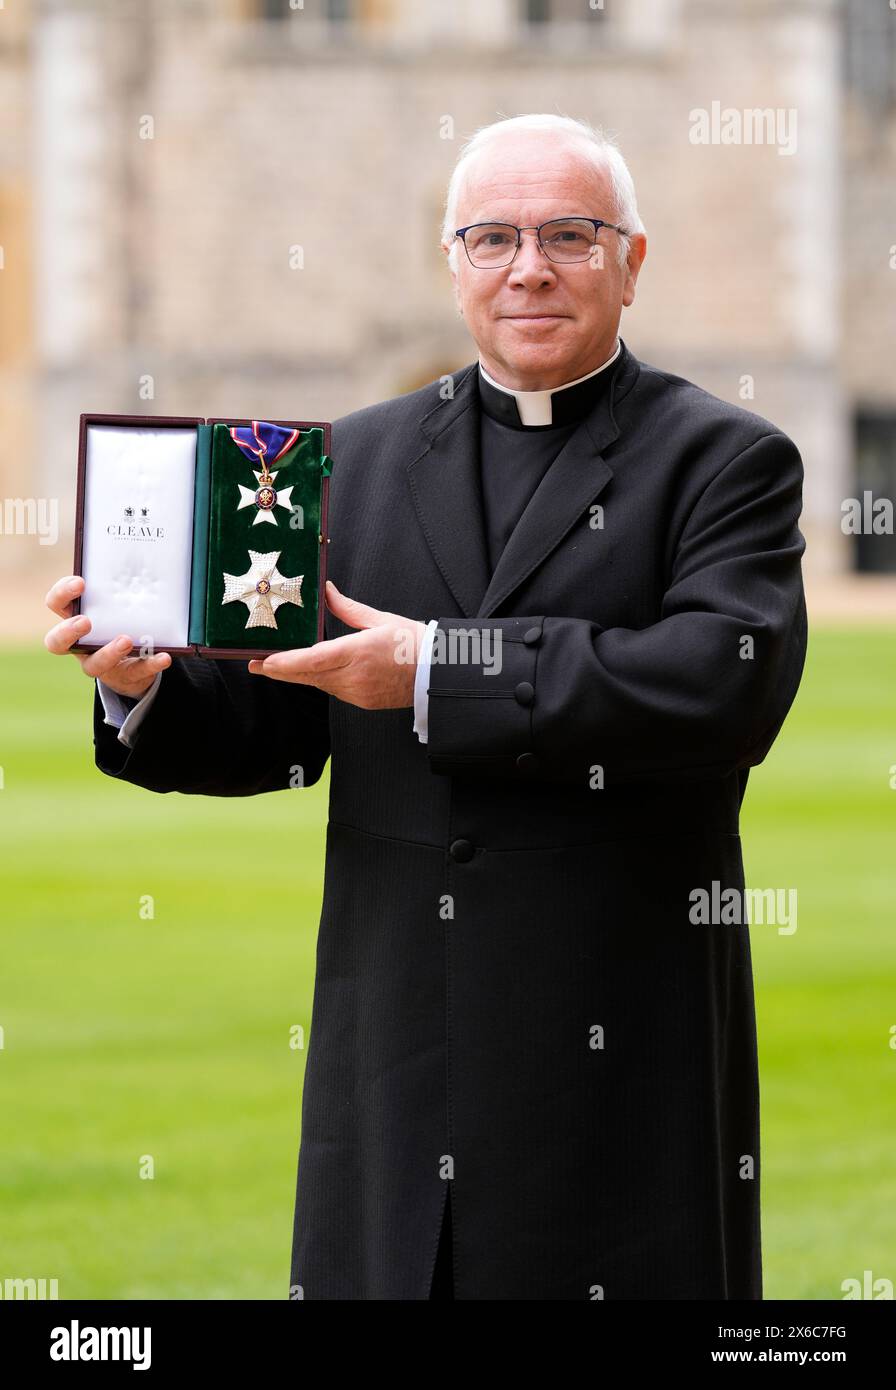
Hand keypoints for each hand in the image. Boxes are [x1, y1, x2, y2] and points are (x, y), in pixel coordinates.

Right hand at [44, 575, 171, 697]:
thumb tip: (147, 556)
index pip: (56, 604)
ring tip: (126, 640)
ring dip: (109, 652)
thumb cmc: (123, 620)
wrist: (138, 659)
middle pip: (57, 642)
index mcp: (75, 618)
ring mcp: (101, 663)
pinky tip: (164, 656)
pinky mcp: (126, 676)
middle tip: (86, 621)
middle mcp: (81, 643)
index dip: (62, 594)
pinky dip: (151, 664)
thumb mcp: (120, 602)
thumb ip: (124, 586)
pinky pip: (137, 672)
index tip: (81, 582)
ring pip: (94, 665)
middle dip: (69, 632)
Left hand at [247, 580, 424, 709]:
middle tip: (256, 664)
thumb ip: (347, 608)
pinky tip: (316, 671)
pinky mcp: (362, 702)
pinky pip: (334, 690)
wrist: (436, 673)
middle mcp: (354, 676)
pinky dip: (322, 680)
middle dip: (280, 671)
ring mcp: (358, 693)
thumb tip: (327, 592)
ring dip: (301, 674)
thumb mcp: (379, 619)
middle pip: (307, 676)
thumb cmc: (412, 643)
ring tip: (281, 665)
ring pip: (318, 684)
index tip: (262, 661)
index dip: (283, 663)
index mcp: (358, 652)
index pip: (311, 660)